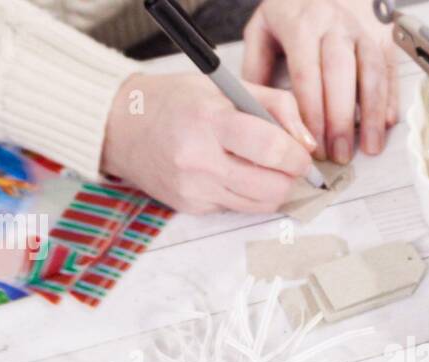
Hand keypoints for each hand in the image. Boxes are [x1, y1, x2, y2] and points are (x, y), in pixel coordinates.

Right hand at [101, 73, 316, 213]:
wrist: (121, 127)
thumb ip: (276, 106)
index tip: (301, 153)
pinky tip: (233, 173)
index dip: (297, 156)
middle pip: (271, 187)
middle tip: (288, 162)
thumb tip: (307, 142)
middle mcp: (199, 160)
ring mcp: (194, 189)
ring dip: (273, 189)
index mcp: (210, 121)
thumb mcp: (227, 86)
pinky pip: (237, 208)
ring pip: (259, 205)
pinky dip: (246, 194)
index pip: (270, 148)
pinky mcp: (191, 208)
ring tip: (264, 166)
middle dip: (290, 177)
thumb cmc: (176, 101)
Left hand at [242, 0, 397, 163]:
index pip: (307, 75)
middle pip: (342, 76)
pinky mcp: (382, 37)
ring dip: (372, 115)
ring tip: (369, 148)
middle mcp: (335, 25)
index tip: (311, 143)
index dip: (312, 113)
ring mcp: (362, 30)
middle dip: (341, 120)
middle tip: (339, 154)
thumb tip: (258, 111)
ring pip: (371, 74)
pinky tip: (386, 124)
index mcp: (302, 24)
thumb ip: (256, 67)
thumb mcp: (263, 28)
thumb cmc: (292, 8)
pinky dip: (390, 99)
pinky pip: (389, 70)